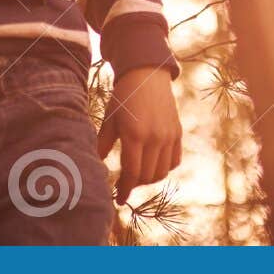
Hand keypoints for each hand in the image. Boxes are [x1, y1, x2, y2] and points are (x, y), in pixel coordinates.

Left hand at [96, 65, 182, 204]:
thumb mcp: (109, 119)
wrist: (147, 74)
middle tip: (124, 184)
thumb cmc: (123, 97)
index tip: (118, 198)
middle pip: (147, 176)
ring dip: (149, 178)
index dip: (124, 189)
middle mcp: (155, 138)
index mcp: (135, 135)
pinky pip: (174, 161)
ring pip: (162, 172)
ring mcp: (169, 136)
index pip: (131, 173)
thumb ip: (102, 144)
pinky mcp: (178, 133)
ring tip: (137, 174)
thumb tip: (95, 166)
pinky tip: (152, 164)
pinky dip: (164, 168)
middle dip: (134, 184)